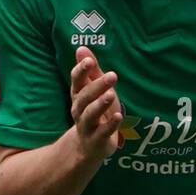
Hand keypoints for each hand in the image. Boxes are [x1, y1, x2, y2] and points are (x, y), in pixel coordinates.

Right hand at [71, 49, 123, 163]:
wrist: (89, 147)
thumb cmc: (95, 112)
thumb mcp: (93, 90)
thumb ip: (89, 71)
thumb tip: (81, 47)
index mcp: (78, 96)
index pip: (76, 81)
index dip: (81, 71)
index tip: (89, 60)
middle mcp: (79, 110)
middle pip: (84, 97)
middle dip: (96, 86)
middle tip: (112, 75)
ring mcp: (87, 126)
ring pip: (90, 115)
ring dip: (100, 104)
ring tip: (111, 94)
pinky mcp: (96, 141)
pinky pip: (102, 132)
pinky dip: (110, 125)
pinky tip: (119, 117)